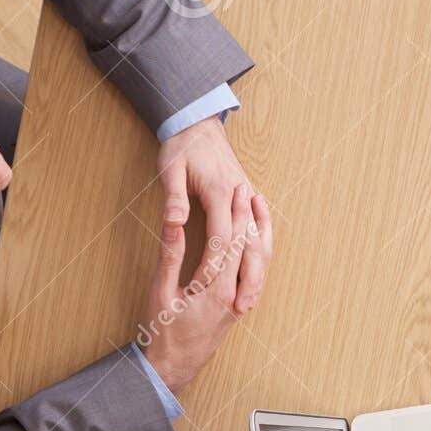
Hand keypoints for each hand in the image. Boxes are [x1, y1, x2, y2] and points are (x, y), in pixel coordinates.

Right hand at [140, 196, 272, 393]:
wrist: (173, 368)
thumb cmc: (163, 332)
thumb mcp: (161, 291)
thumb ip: (171, 255)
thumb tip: (174, 222)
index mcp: (217, 290)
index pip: (233, 242)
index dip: (235, 212)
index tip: (235, 187)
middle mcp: (235, 296)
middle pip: (250, 248)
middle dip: (249, 216)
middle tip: (247, 188)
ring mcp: (239, 304)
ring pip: (258, 262)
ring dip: (259, 233)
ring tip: (258, 207)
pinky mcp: (237, 308)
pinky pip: (254, 275)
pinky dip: (256, 252)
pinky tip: (254, 240)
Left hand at [157, 117, 264, 312]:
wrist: (198, 123)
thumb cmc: (181, 147)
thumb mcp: (170, 169)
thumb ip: (174, 198)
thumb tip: (174, 222)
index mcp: (219, 192)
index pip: (220, 236)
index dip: (211, 264)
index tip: (203, 288)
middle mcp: (239, 197)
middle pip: (248, 245)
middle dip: (245, 278)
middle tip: (238, 308)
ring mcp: (246, 199)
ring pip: (259, 242)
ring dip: (257, 273)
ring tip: (250, 301)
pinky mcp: (247, 201)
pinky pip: (260, 233)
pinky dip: (260, 256)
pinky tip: (255, 277)